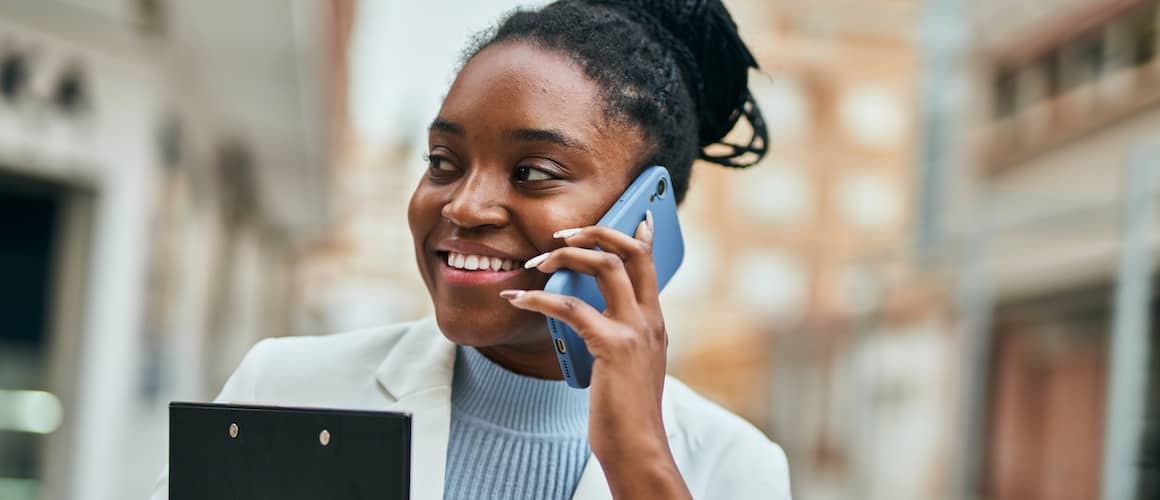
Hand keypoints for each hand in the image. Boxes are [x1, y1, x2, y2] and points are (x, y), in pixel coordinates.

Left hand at [500, 212, 691, 498]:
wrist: (636, 446)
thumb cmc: (624, 412)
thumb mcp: (627, 366)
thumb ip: (618, 337)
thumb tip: (589, 317)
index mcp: (654, 322)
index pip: (650, 264)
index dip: (640, 235)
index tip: (634, 214)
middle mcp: (650, 319)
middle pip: (631, 251)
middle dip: (596, 231)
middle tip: (562, 232)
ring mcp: (635, 330)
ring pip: (606, 266)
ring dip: (567, 254)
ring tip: (537, 260)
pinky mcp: (613, 347)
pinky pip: (571, 307)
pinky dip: (539, 298)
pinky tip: (517, 298)